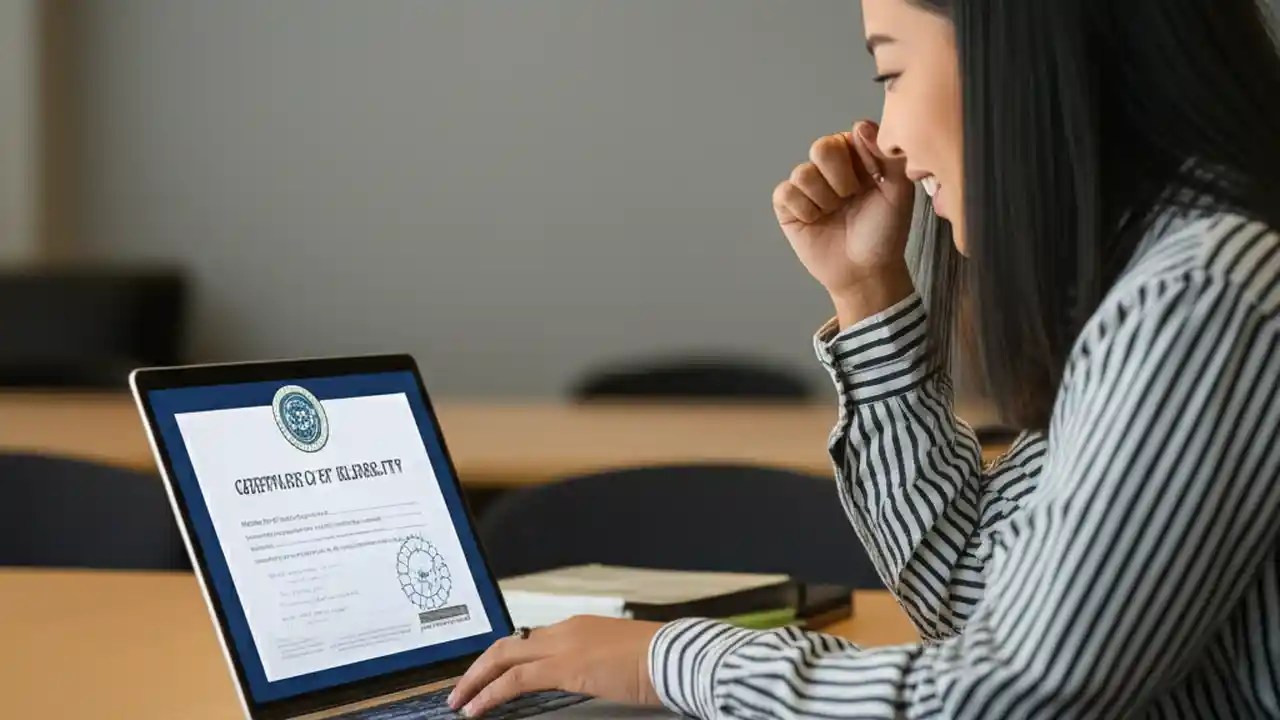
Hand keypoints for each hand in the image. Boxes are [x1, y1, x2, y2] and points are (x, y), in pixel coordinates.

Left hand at [448, 617, 665, 716]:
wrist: (675, 656)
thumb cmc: (660, 661)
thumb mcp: (620, 660)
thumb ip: (597, 664)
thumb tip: (589, 676)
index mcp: (580, 627)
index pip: (531, 641)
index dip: (505, 659)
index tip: (490, 675)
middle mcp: (566, 630)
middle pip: (508, 645)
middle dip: (480, 667)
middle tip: (461, 689)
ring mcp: (563, 646)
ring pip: (503, 657)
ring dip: (477, 680)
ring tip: (461, 701)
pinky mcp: (563, 667)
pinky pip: (513, 680)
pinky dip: (489, 693)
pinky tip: (476, 708)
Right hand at [773, 121, 914, 323]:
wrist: (865, 270)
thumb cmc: (884, 232)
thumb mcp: (899, 191)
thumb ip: (887, 154)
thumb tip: (859, 126)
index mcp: (857, 156)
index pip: (849, 135)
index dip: (861, 159)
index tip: (874, 181)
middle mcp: (830, 166)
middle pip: (821, 147)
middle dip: (840, 179)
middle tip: (852, 198)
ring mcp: (807, 184)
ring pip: (803, 173)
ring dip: (824, 199)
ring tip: (835, 213)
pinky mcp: (787, 204)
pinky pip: (785, 193)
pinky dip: (804, 210)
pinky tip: (816, 221)